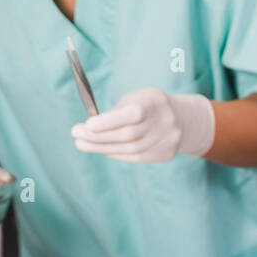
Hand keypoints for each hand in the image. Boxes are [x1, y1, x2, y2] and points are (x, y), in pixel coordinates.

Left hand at [71, 88, 214, 161]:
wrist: (180, 118)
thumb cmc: (147, 105)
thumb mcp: (134, 98)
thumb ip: (115, 112)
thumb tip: (89, 129)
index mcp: (155, 101)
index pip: (133, 114)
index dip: (109, 121)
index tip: (87, 125)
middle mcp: (165, 121)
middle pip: (128, 135)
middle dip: (98, 136)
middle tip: (76, 134)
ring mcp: (168, 139)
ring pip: (129, 149)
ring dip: (102, 148)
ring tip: (82, 144)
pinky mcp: (166, 154)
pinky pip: (135, 158)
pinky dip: (115, 153)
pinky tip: (102, 149)